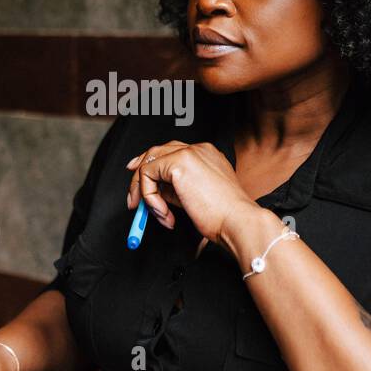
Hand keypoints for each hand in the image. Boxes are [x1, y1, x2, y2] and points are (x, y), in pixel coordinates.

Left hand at [126, 139, 260, 244]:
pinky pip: (148, 176)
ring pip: (149, 163)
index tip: (140, 179)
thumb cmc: (225, 215)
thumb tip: (154, 191)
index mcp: (206, 154)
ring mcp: (188, 153)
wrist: (237, 221)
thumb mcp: (195, 197)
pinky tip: (164, 212)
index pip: (171, 152)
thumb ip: (175, 189)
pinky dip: (149, 197)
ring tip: (158, 214)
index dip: (152, 164)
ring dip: (144, 191)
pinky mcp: (178, 163)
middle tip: (133, 198)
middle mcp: (197, 149)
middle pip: (156, 151)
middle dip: (139, 172)